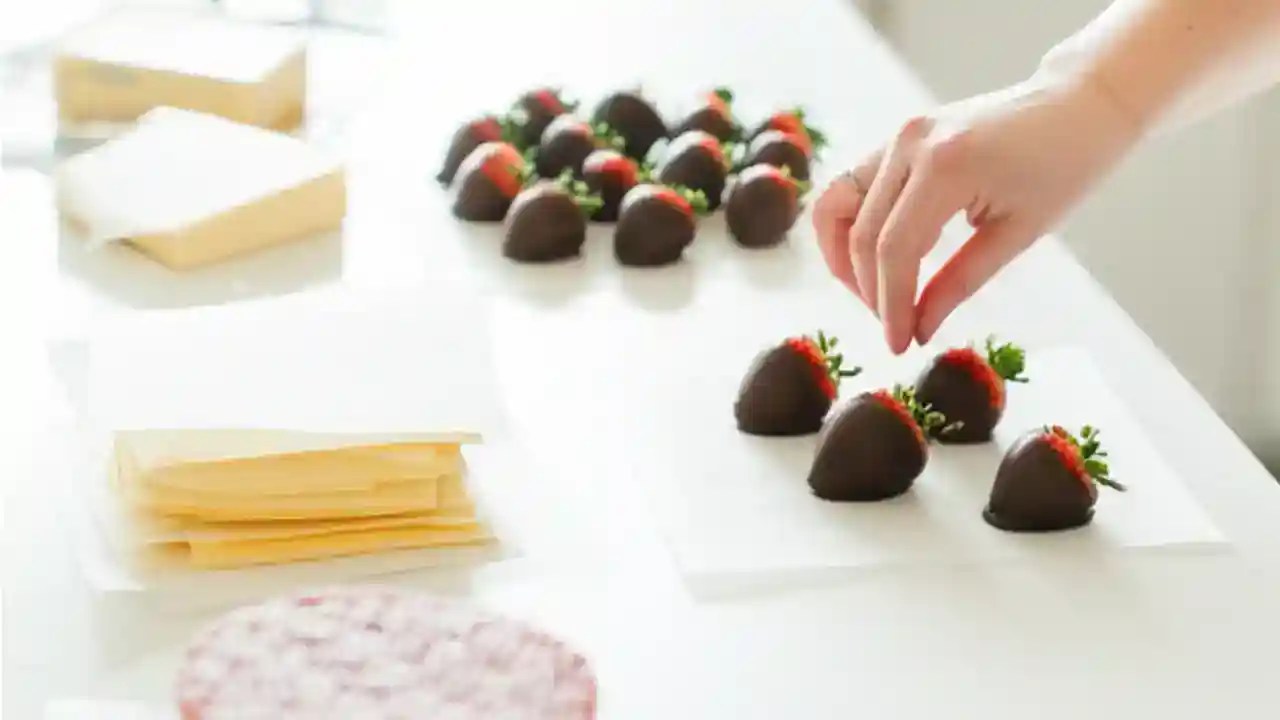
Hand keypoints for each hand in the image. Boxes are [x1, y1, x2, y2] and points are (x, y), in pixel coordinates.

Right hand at [813, 75, 1140, 352]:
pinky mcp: (898, 137)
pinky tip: (879, 260)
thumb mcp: (1016, 234)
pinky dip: (854, 227)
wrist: (1078, 104)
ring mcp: (898, 135)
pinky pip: (852, 187)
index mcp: (946, 165)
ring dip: (844, 258)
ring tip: (873, 294)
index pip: (894, 248)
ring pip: (837, 206)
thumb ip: (959, 283)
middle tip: (895, 327)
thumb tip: (918, 330)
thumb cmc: (1064, 168)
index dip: (890, 304)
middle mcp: (909, 144)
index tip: (899, 345)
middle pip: (861, 233)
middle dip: (870, 290)